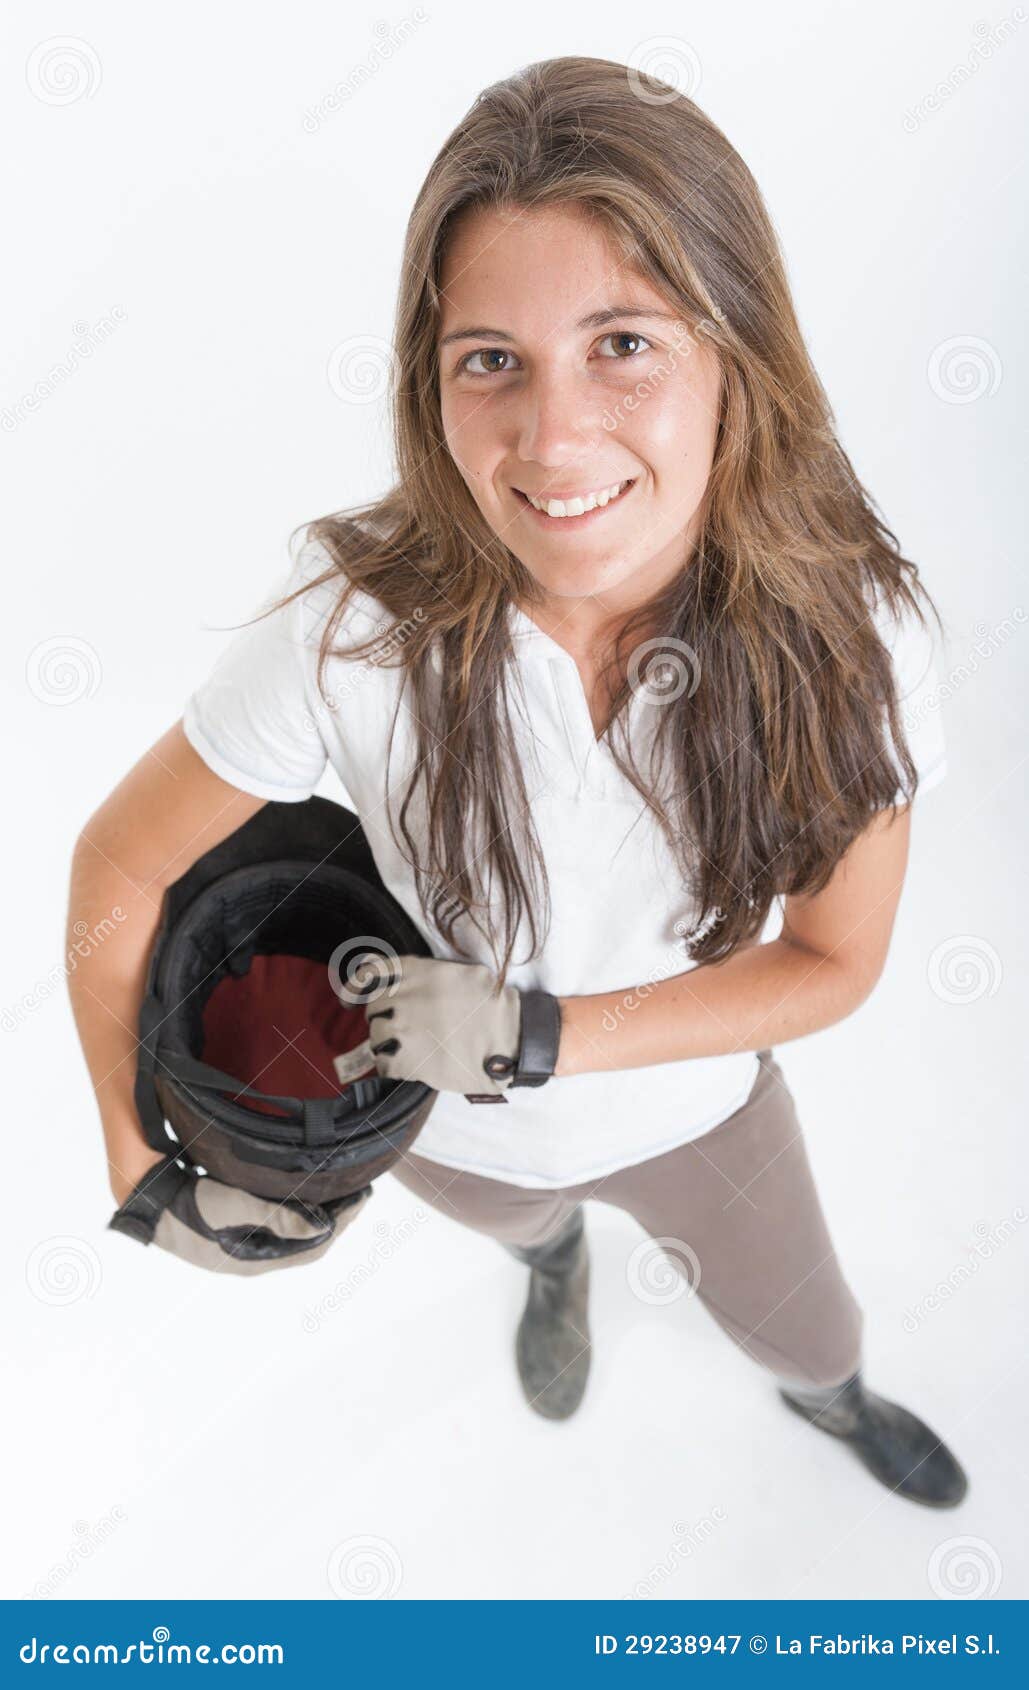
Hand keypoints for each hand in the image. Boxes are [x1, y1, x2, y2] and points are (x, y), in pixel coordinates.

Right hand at [107, 1155, 369, 1274]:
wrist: (150, 1200)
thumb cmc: (192, 1206)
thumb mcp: (236, 1207)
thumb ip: (279, 1218)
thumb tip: (324, 1227)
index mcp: (257, 1260)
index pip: (313, 1247)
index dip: (341, 1223)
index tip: (362, 1197)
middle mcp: (254, 1255)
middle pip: (307, 1240)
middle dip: (336, 1216)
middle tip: (359, 1190)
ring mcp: (244, 1242)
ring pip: (294, 1230)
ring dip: (317, 1211)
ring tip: (340, 1187)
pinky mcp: (235, 1226)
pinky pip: (277, 1220)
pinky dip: (297, 1206)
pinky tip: (305, 1188)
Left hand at [350, 954, 562, 1096]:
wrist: (512, 1037)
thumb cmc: (492, 1005)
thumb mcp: (461, 973)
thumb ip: (429, 974)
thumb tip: (407, 983)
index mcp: (416, 972)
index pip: (370, 974)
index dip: (355, 986)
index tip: (348, 998)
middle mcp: (404, 997)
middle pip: (374, 1010)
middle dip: (386, 1020)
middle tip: (408, 1030)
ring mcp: (403, 1029)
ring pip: (376, 1037)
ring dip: (389, 1044)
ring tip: (413, 1049)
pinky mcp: (408, 1059)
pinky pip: (384, 1063)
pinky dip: (393, 1066)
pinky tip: (411, 1065)